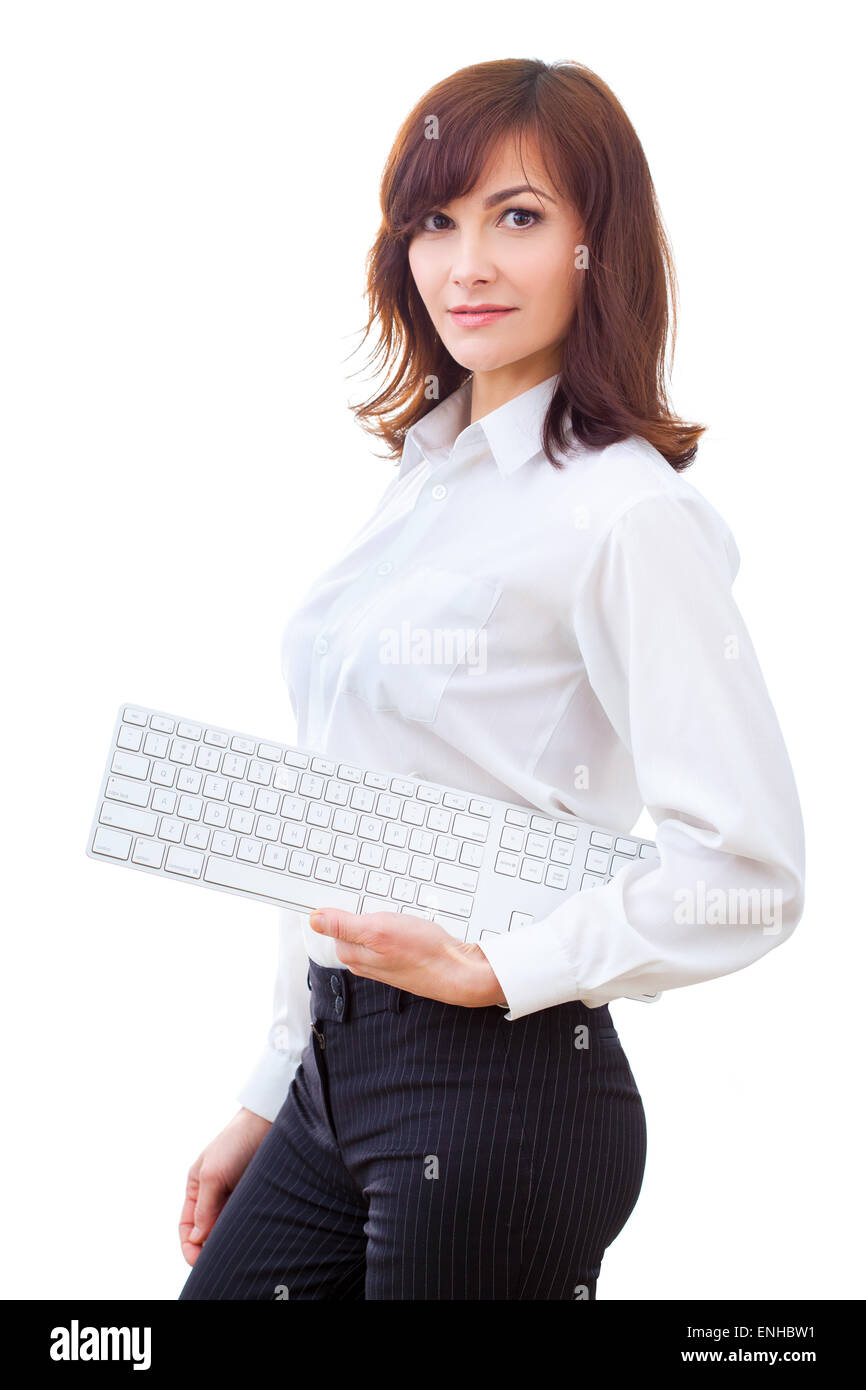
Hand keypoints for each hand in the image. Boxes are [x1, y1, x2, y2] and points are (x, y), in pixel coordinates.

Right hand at [179, 1107, 271, 1265]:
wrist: (268, 1121)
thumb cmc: (236, 1142)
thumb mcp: (213, 1173)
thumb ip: (204, 1208)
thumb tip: (197, 1239)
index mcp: (196, 1188)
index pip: (186, 1227)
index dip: (190, 1246)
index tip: (199, 1262)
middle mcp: (214, 1196)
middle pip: (207, 1232)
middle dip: (211, 1247)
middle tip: (224, 1257)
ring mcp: (235, 1197)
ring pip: (227, 1228)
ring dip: (230, 1239)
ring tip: (238, 1244)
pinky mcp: (254, 1196)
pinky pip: (246, 1219)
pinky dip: (246, 1229)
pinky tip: (251, 1233)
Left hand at [308, 907, 507, 1006]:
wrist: (459, 971)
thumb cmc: (422, 952)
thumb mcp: (378, 930)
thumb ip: (344, 925)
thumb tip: (314, 918)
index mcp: (353, 954)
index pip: (331, 924)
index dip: (338, 904)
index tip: (346, 891)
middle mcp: (365, 961)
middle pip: (351, 927)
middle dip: (359, 909)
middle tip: (376, 898)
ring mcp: (383, 961)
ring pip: (372, 930)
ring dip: (380, 916)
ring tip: (396, 909)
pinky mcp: (401, 958)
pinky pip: (389, 935)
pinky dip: (395, 923)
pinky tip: (408, 920)